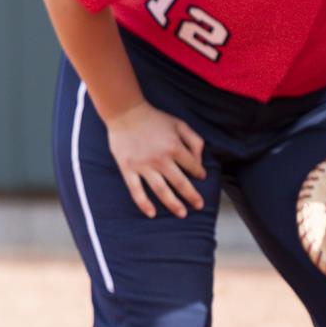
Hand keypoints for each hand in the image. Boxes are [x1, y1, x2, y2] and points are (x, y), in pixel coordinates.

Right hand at [106, 103, 207, 218]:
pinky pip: (136, 189)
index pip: (192, 166)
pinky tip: (151, 213)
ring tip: (182, 214)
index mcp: (174, 147)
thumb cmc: (154, 118)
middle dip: (192, 196)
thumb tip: (199, 162)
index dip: (199, 172)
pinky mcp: (128, 168)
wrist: (125, 113)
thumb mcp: (180, 124)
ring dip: (173, 204)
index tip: (200, 176)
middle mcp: (161, 159)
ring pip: (160, 190)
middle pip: (180, 183)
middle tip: (199, 205)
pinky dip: (143, 203)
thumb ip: (195, 141)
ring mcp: (143, 165)